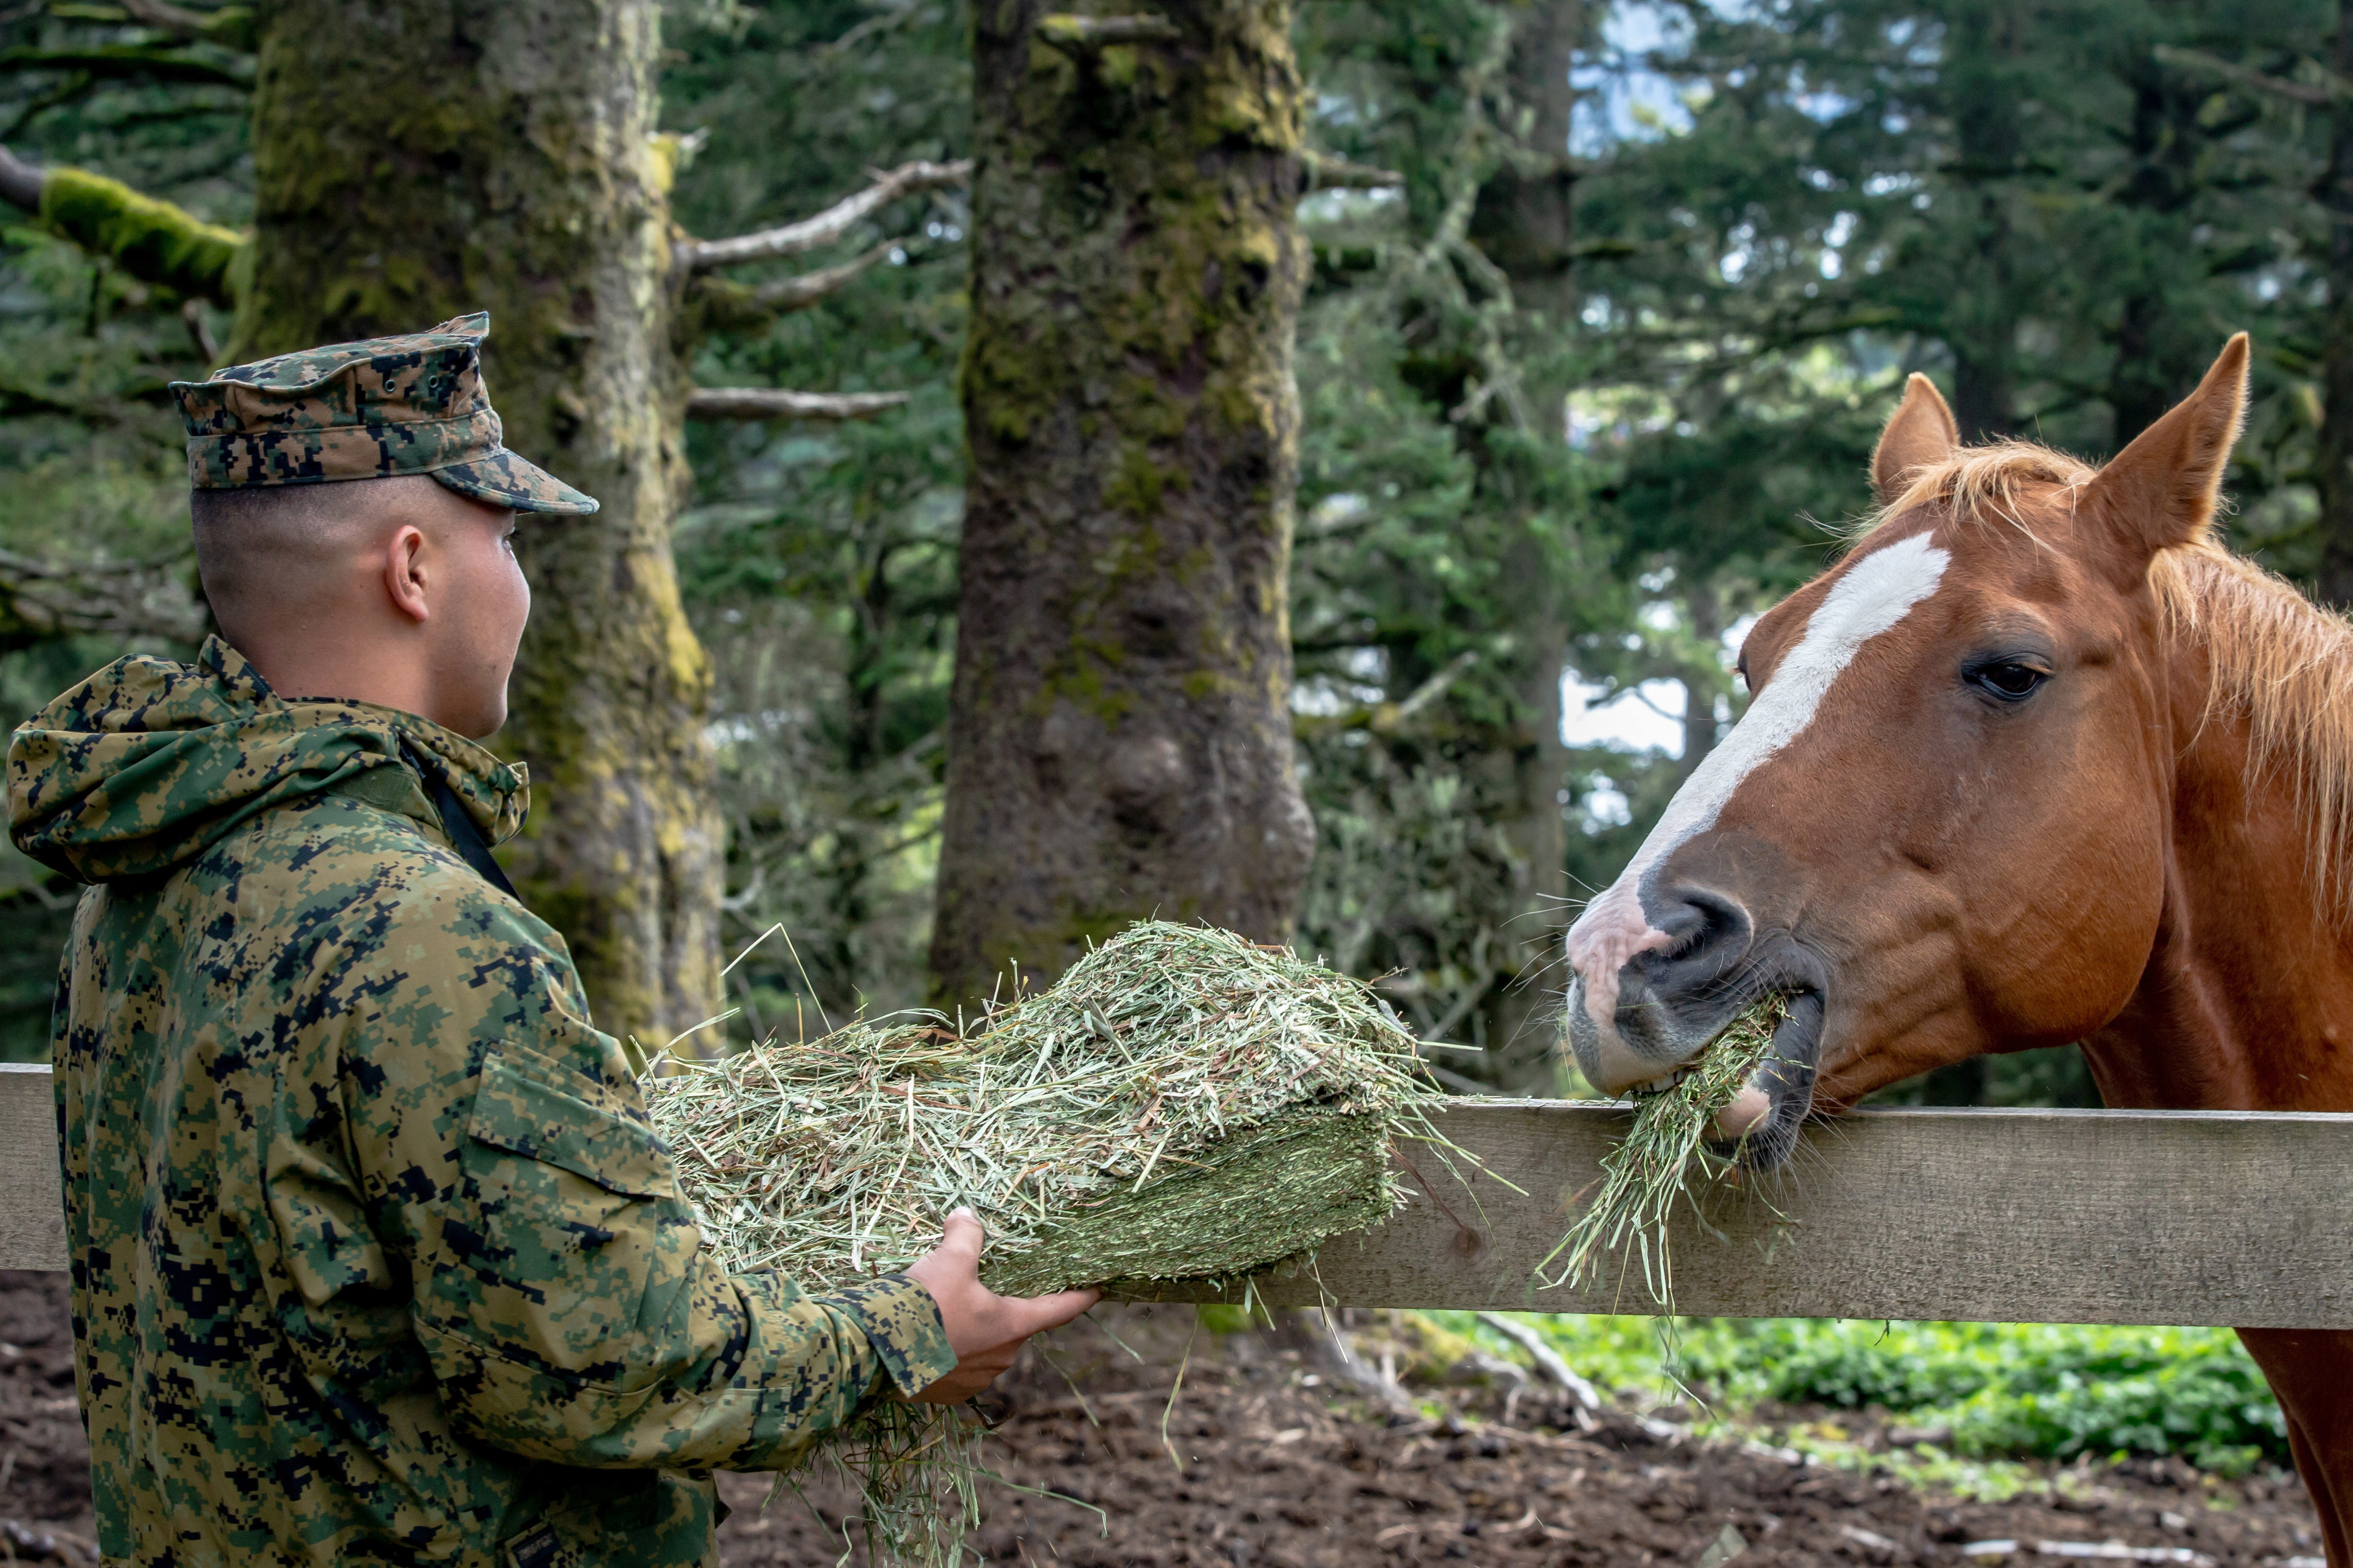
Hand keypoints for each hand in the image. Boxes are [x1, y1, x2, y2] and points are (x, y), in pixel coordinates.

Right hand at [903, 1208, 1098, 1404]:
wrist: (877, 1354)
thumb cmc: (926, 1304)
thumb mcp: (950, 1259)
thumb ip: (965, 1234)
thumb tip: (966, 1214)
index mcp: (1012, 1325)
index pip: (1060, 1310)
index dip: (1081, 1297)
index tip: (1098, 1291)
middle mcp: (1001, 1357)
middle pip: (1016, 1325)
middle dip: (1005, 1307)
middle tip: (981, 1286)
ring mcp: (976, 1380)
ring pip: (987, 1347)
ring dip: (976, 1330)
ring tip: (947, 1309)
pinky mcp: (949, 1394)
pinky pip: (961, 1366)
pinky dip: (953, 1350)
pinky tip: (931, 1335)